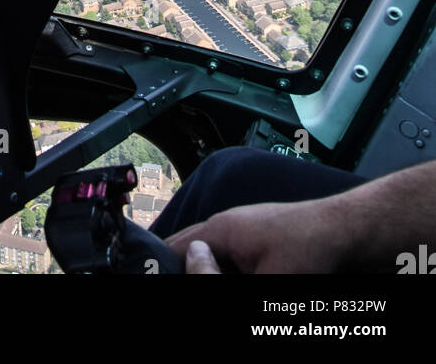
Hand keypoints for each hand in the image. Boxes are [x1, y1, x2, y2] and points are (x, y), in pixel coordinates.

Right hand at [166, 198, 345, 274]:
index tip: (159, 278)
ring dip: (211, 271)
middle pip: (191, 252)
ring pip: (212, 258)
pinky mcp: (258, 242)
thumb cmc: (311, 248)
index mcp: (220, 229)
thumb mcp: (267, 279)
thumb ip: (223, 281)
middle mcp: (226, 226)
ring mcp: (243, 232)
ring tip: (208, 277)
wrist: (347, 231)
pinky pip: (231, 260)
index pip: (175, 248)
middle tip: (188, 281)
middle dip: (188, 270)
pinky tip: (233, 277)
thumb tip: (196, 274)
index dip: (164, 268)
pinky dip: (227, 271)